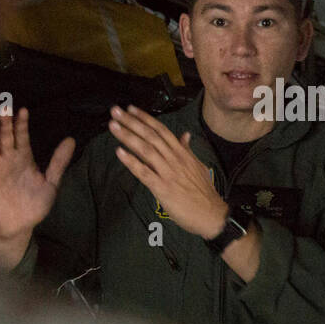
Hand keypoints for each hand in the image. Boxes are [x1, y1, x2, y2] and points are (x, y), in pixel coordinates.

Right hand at [0, 107, 75, 240]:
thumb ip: (59, 162)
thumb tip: (71, 139)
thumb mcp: (51, 182)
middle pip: (5, 138)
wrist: (19, 226)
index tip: (23, 110)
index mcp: (23, 159)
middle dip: (5, 124)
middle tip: (5, 108)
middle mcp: (8, 161)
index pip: (21, 137)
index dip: (21, 124)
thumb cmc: (34, 204)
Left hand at [109, 105, 227, 239]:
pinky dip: (131, 161)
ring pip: (146, 150)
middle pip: (151, 136)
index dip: (145, 118)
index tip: (131, 109)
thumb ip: (187, 150)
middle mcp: (175, 159)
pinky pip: (144, 172)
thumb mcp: (197, 166)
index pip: (162, 131)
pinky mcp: (163, 188)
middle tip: (116, 111)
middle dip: (132, 122)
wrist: (211, 214)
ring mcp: (168, 173)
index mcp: (182, 153)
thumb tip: (185, 135)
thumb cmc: (204, 192)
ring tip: (113, 126)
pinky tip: (119, 152)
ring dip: (128, 136)